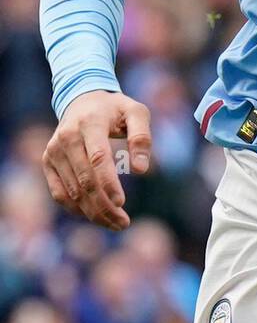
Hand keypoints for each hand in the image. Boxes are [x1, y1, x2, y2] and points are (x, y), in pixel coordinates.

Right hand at [42, 90, 151, 230]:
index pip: (98, 159)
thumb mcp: (136, 112)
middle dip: (104, 206)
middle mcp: (67, 137)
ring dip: (93, 212)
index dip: (109, 183)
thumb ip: (142, 137)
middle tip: (123, 223)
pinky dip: (76, 209)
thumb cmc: (115, 109)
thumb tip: (140, 170)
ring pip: (72, 191)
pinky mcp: (48, 162)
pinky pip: (59, 193)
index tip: (122, 203)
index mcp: (90, 123)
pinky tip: (95, 216)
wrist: (82, 100)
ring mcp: (54, 151)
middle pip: (84, 181)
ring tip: (116, 223)